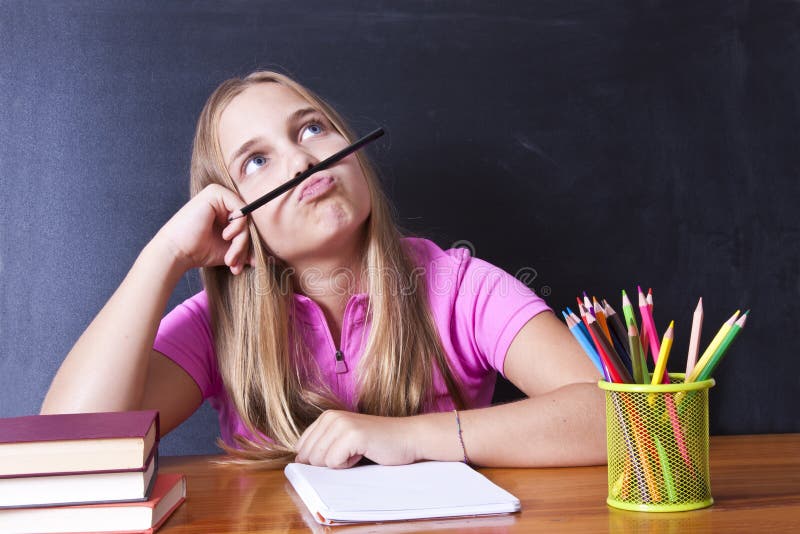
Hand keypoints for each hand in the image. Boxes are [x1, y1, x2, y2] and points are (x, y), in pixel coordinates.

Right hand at [153, 184, 253, 274]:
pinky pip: (241, 209)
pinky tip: (225, 236)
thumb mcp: (230, 251)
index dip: (247, 245)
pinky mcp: (215, 192)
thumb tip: (266, 258)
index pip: (248, 225)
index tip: (242, 264)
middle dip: (244, 246)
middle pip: (248, 221)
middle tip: (235, 263)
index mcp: (224, 210)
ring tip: (230, 257)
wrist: (177, 253)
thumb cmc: (199, 252)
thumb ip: (246, 249)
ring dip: (241, 241)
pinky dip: (238, 227)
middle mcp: (221, 200)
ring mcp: (218, 194)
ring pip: (246, 218)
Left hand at [294, 411, 419, 468]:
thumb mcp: (344, 441)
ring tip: (359, 451)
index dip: (319, 459)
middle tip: (352, 452)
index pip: (301, 447)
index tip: (342, 452)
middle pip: (308, 456)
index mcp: (326, 417)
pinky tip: (363, 453)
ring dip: (340, 464)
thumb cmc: (377, 444)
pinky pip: (333, 462)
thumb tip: (298, 460)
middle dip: (329, 462)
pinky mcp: (352, 435)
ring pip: (320, 460)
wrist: (407, 438)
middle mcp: (331, 417)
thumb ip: (322, 446)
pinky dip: (348, 465)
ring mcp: (341, 424)